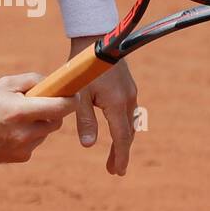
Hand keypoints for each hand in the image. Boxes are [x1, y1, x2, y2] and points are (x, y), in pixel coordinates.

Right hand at [0, 73, 74, 163]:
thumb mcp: (6, 83)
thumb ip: (34, 80)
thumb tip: (56, 83)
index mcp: (19, 111)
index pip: (59, 108)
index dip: (71, 101)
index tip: (73, 95)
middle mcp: (22, 133)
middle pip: (55, 122)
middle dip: (52, 112)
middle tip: (40, 104)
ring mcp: (20, 149)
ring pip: (44, 134)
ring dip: (38, 125)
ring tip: (17, 118)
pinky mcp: (18, 158)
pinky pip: (33, 144)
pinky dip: (28, 137)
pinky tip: (10, 131)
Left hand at [69, 36, 137, 175]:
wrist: (96, 38)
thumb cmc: (82, 67)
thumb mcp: (79, 95)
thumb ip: (85, 120)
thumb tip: (88, 145)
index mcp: (117, 104)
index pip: (121, 138)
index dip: (119, 157)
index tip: (117, 172)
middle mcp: (128, 100)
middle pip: (128, 133)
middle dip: (121, 152)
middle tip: (114, 169)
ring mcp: (130, 92)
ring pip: (129, 123)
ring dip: (123, 139)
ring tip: (115, 153)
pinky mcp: (127, 86)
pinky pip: (129, 112)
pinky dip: (124, 126)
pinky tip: (117, 129)